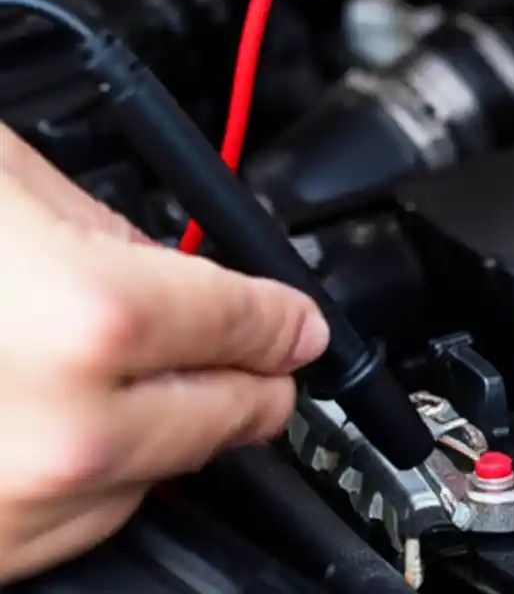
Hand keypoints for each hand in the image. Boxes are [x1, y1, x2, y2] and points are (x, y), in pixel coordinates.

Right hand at [0, 126, 329, 582]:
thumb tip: (168, 262)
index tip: (298, 324)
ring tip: (113, 374)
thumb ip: (105, 228)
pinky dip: (93, 474)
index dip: (287, 317)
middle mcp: (74, 431)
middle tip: (251, 351)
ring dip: (170, 426)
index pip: (260, 323)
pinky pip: (87, 516)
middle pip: (238, 412)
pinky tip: (51, 424)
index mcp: (98, 317)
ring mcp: (29, 504)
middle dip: (253, 374)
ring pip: (170, 472)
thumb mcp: (7, 184)